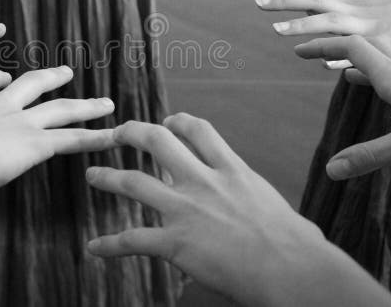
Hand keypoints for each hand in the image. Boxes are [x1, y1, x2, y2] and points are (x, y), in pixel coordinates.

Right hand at [0, 66, 115, 194]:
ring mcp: (20, 123)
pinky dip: (95, 137)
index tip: (6, 76)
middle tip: (66, 72)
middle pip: (31, 85)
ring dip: (87, 106)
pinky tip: (113, 137)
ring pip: (62, 109)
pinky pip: (73, 138)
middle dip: (50, 77)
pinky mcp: (35, 143)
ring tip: (107, 104)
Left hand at [85, 113, 322, 303]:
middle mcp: (205, 183)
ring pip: (135, 182)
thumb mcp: (272, 203)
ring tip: (93, 175)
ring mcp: (187, 211)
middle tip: (118, 133)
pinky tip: (94, 247)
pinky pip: (133, 240)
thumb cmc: (297, 243)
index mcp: (232, 171)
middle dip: (133, 132)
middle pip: (158, 142)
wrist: (293, 270)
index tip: (168, 122)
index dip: (178, 122)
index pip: (199, 130)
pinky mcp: (176, 243)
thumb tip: (270, 209)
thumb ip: (255, 197)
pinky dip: (110, 245)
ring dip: (109, 177)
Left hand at [255, 0, 390, 54]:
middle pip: (317, 0)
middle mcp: (361, 11)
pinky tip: (327, 66)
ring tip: (277, 31)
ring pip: (334, 22)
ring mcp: (376, 24)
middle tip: (257, 2)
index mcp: (356, 8)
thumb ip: (353, 46)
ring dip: (305, 26)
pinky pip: (366, 48)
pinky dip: (347, 56)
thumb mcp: (381, 34)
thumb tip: (330, 65)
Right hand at [295, 35, 390, 179]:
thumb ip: (370, 156)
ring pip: (381, 60)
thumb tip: (330, 170)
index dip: (322, 47)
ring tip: (340, 71)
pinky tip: (386, 104)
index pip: (350, 48)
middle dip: (334, 47)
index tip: (298, 50)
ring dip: (357, 61)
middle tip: (310, 52)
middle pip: (362, 46)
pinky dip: (381, 81)